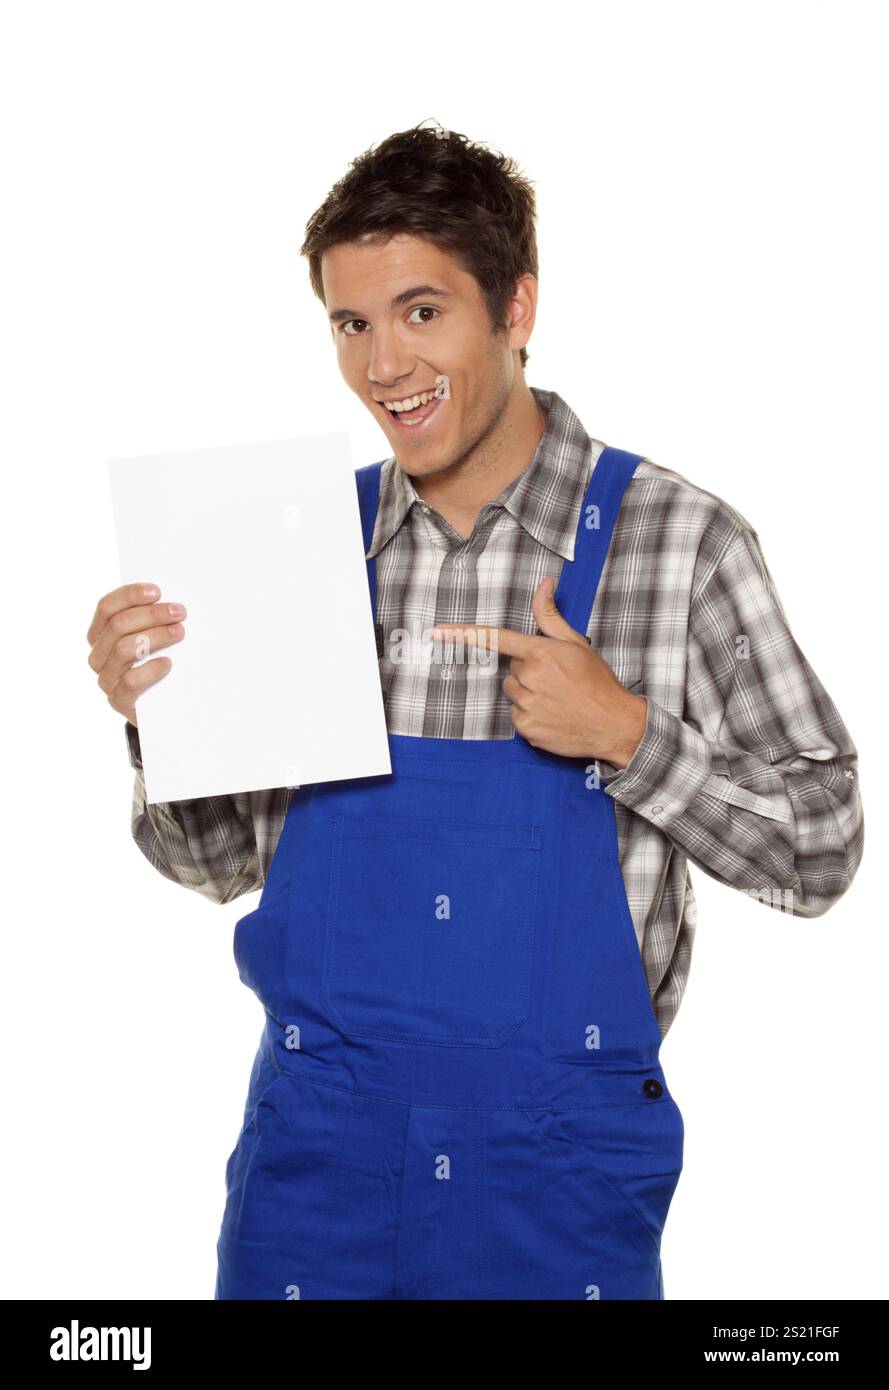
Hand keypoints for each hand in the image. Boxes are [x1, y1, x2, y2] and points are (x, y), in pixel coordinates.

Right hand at [86, 583, 186, 727]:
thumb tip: (170, 601)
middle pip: (118, 626)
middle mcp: (98, 656)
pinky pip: (130, 682)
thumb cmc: (156, 664)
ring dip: (155, 636)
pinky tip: (168, 663)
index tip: (157, 591)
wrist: (159, 707)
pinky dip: (150, 669)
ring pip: (123, 649)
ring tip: (178, 633)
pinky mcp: (118, 701)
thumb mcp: (151, 639)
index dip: (130, 596)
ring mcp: (106, 679)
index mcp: (100, 635)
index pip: (106, 608)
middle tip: (179, 612)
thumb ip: (151, 621)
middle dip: (151, 614)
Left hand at [432, 577, 646, 765]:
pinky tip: (553, 715)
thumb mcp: (577, 644)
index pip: (495, 639)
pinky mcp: (526, 728)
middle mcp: (530, 678)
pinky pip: (517, 715)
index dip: (464, 634)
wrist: (615, 724)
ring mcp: (527, 705)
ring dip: (529, 693)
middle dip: (528, 672)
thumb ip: (551, 616)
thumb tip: (544, 583)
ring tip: (557, 698)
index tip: (438, 630)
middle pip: (511, 669)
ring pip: (512, 692)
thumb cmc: (598, 682)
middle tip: (557, 680)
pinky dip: (531, 715)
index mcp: (541, 653)